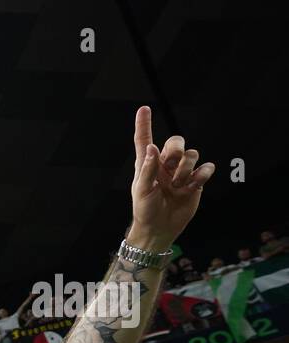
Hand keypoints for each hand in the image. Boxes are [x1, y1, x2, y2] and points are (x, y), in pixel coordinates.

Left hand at [128, 106, 214, 249]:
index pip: (145, 140)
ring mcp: (181, 172)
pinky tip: (192, 187)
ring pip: (192, 154)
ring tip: (177, 186)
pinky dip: (201, 176)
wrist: (160, 228)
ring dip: (186, 169)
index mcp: (147, 165)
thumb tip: (152, 147)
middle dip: (176, 149)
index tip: (143, 109)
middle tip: (170, 164)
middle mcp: (165, 165)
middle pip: (176, 141)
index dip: (144, 125)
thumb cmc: (145, 210)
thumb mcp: (142, 191)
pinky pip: (206, 168)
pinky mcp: (196, 181)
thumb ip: (147, 169)